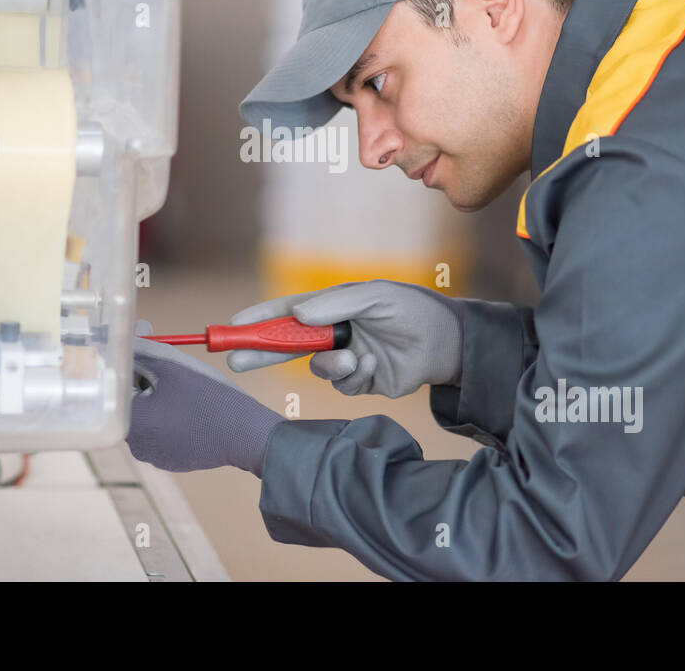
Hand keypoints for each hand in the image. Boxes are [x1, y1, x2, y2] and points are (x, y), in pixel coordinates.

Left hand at [126, 321, 282, 475]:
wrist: (247, 435)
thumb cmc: (210, 399)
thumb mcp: (172, 366)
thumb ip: (140, 350)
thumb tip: (124, 338)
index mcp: (130, 422)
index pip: (119, 382)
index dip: (133, 357)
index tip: (147, 340)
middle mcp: (136, 445)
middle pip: (132, 399)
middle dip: (147, 375)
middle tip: (169, 358)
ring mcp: (155, 456)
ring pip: (149, 414)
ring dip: (160, 394)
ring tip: (184, 383)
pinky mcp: (172, 460)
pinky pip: (164, 431)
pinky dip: (172, 414)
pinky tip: (191, 404)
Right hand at [225, 280, 462, 397]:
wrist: (449, 344)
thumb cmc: (414, 310)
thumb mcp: (377, 297)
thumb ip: (337, 304)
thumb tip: (298, 315)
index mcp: (335, 306)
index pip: (289, 312)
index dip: (261, 319)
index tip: (235, 325)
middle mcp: (336, 331)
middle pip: (289, 344)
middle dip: (262, 352)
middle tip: (235, 360)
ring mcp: (347, 357)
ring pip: (318, 370)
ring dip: (333, 367)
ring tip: (357, 358)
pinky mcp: (362, 381)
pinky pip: (343, 386)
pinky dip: (356, 377)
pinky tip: (375, 365)